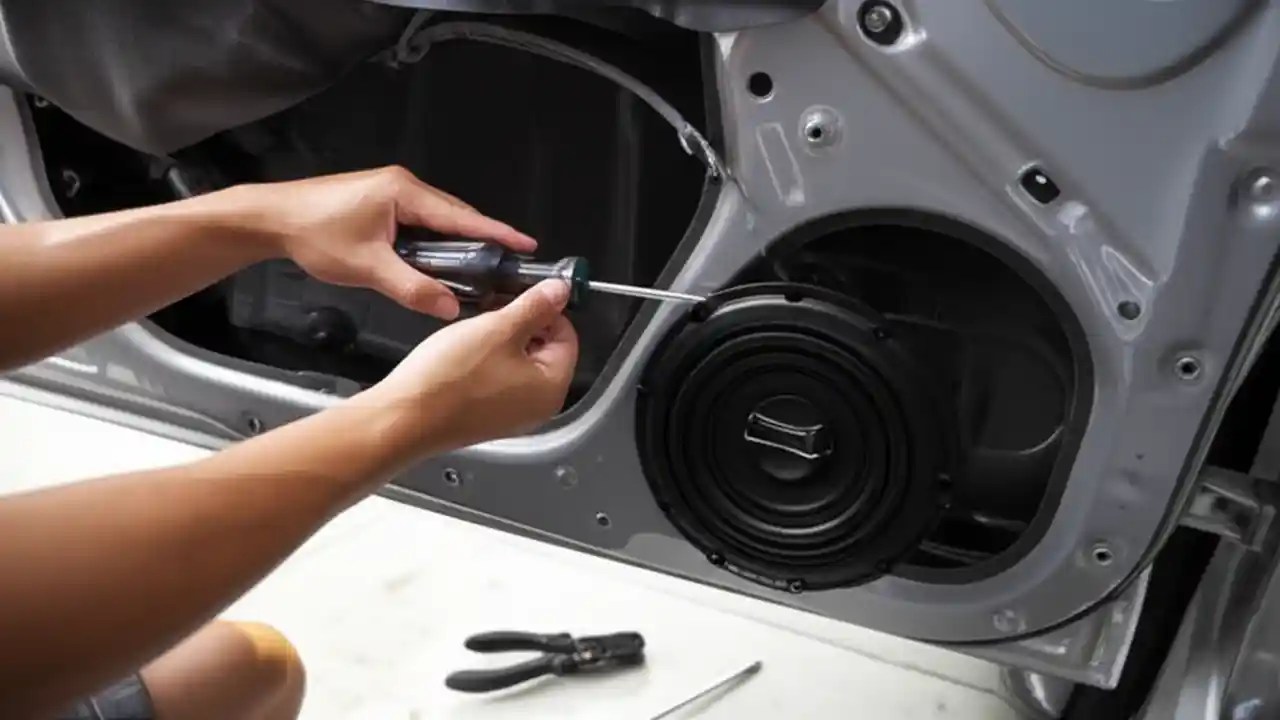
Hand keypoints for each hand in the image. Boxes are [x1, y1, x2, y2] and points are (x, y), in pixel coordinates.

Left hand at [227, 166, 533, 319]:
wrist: (270, 219)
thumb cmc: (315, 235)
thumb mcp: (367, 267)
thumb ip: (412, 288)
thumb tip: (451, 307)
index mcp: (404, 193)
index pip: (461, 216)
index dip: (496, 232)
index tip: (527, 245)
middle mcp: (403, 186)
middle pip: (454, 216)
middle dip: (483, 239)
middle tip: (511, 265)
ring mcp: (391, 192)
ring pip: (437, 220)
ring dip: (459, 242)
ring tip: (485, 267)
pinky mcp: (380, 203)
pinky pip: (421, 222)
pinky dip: (437, 241)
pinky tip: (444, 261)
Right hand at [363, 280, 578, 451]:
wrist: (403, 418)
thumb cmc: (449, 380)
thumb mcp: (498, 328)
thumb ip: (535, 307)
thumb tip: (561, 292)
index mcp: (551, 388)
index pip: (568, 336)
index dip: (546, 309)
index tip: (523, 294)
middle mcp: (537, 407)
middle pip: (544, 350)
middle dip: (522, 324)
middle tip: (494, 308)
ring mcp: (511, 415)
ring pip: (518, 363)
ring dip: (501, 339)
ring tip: (476, 327)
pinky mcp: (485, 416)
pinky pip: (497, 379)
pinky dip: (486, 359)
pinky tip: (464, 350)